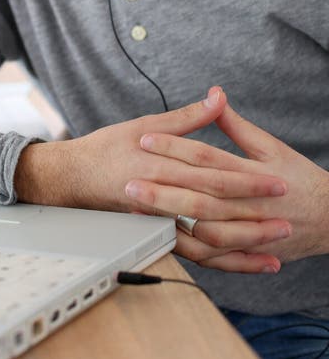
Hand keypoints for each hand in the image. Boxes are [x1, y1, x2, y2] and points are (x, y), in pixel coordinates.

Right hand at [15, 88, 288, 273]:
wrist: (71, 177)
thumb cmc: (107, 148)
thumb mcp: (145, 126)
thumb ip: (187, 117)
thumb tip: (217, 97)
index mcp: (158, 164)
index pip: (209, 173)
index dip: (245, 179)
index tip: (277, 181)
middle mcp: (157, 194)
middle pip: (211, 206)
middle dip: (251, 212)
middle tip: (286, 214)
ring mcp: (154, 219)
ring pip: (202, 236)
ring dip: (239, 241)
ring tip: (274, 245)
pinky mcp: (153, 233)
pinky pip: (190, 252)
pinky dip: (219, 259)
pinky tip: (242, 261)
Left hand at [125, 89, 328, 271]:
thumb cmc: (298, 177)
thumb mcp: (271, 146)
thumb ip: (237, 125)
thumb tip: (215, 95)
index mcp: (255, 173)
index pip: (207, 158)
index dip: (175, 147)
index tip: (146, 139)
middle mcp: (251, 204)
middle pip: (199, 198)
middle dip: (161, 192)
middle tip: (128, 183)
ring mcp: (250, 232)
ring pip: (204, 232)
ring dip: (171, 223)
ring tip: (140, 213)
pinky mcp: (249, 252)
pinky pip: (215, 257)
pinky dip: (189, 251)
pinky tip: (164, 238)